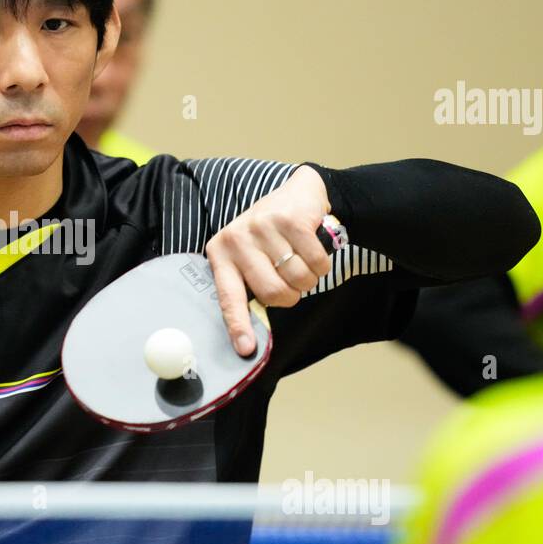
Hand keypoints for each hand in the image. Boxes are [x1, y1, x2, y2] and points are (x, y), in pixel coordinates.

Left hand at [204, 165, 333, 354]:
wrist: (298, 194)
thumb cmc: (271, 236)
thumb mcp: (250, 256)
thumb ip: (248, 285)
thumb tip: (249, 334)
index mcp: (221, 253)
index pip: (228, 297)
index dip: (238, 325)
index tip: (246, 349)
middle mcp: (237, 239)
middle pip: (273, 292)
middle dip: (291, 295)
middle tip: (291, 281)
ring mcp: (263, 227)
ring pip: (298, 279)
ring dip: (308, 278)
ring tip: (301, 259)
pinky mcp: (290, 220)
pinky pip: (316, 262)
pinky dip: (322, 263)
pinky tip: (314, 249)